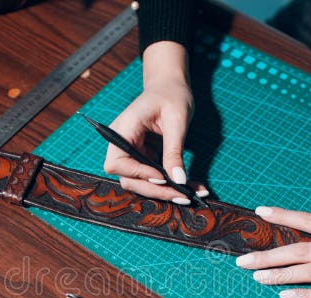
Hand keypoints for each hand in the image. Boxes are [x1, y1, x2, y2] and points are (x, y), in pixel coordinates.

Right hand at [103, 41, 206, 202]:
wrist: (171, 87)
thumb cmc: (171, 95)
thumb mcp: (176, 121)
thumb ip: (174, 150)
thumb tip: (179, 180)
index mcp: (123, 130)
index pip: (117, 163)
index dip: (137, 174)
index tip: (163, 177)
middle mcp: (122, 145)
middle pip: (129, 179)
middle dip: (155, 190)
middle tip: (183, 196)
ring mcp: (132, 154)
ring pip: (141, 183)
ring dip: (165, 192)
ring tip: (191, 195)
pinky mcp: (144, 159)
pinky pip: (154, 178)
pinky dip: (172, 185)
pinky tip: (192, 188)